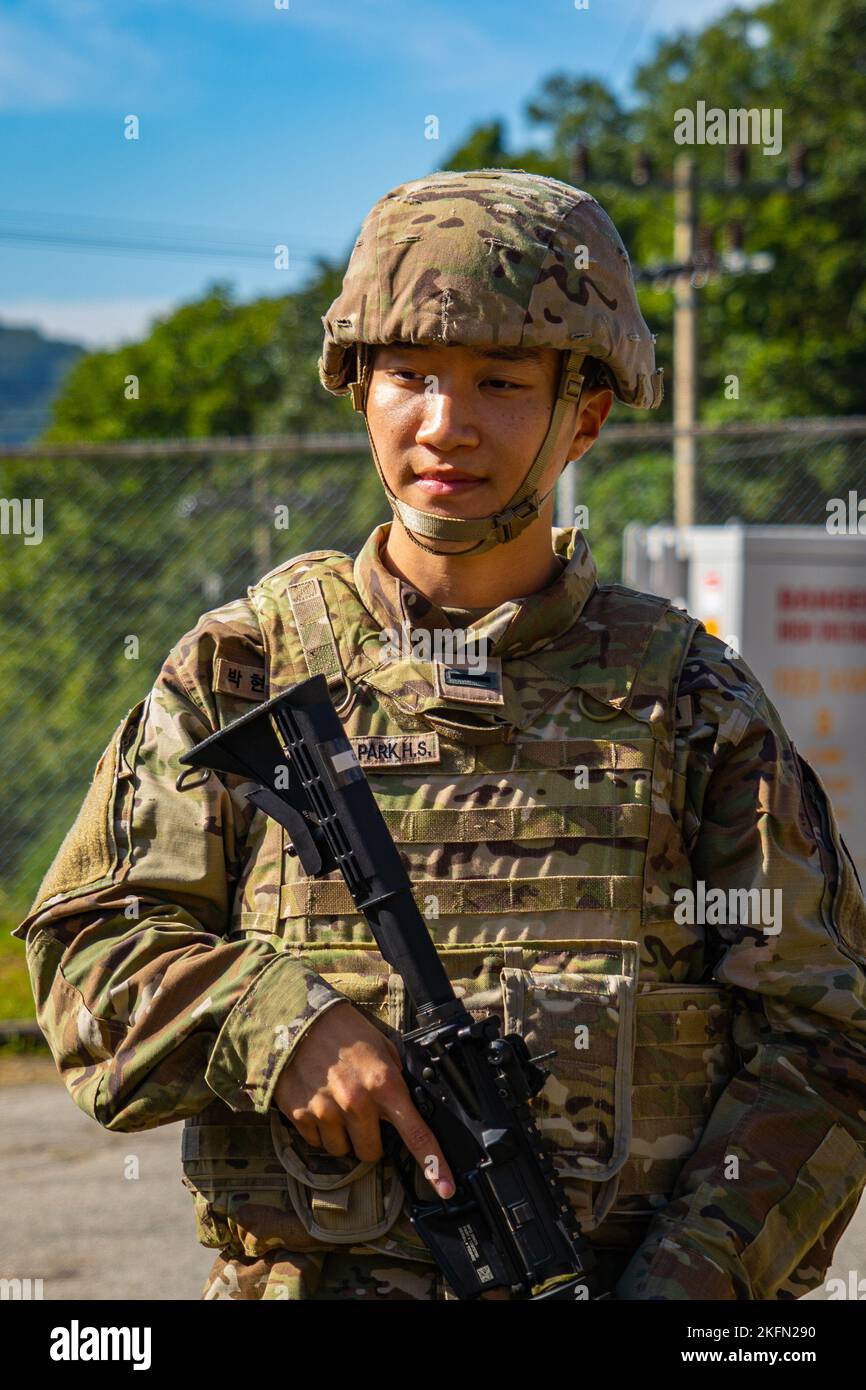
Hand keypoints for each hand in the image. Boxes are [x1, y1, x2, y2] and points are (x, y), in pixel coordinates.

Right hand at [273, 1000, 455, 1199]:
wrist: (299, 1019)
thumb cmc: (345, 1032)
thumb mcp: (383, 1049)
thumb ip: (396, 1081)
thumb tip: (410, 1108)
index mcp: (385, 1084)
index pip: (416, 1133)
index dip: (434, 1164)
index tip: (446, 1188)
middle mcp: (357, 1102)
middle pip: (371, 1153)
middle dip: (369, 1139)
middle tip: (361, 1112)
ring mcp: (327, 1111)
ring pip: (342, 1151)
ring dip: (342, 1135)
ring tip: (336, 1102)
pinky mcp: (301, 1115)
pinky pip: (317, 1142)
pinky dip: (319, 1129)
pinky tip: (318, 1101)